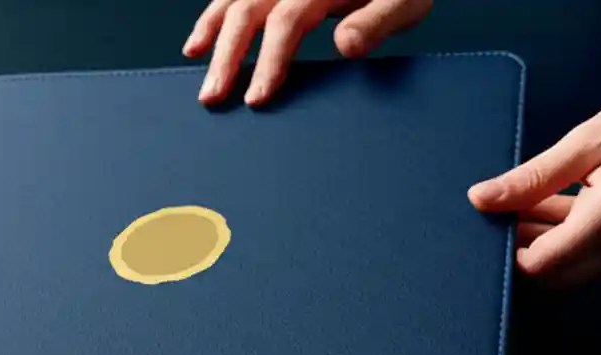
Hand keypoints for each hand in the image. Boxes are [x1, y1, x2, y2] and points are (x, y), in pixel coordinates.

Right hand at [184, 0, 433, 105]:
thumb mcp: (405, 1)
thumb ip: (375, 22)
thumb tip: (346, 45)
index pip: (286, 21)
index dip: (269, 60)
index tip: (257, 98)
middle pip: (248, 10)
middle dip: (227, 55)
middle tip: (212, 97)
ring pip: (234, 1)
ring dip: (212, 33)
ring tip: (195, 65)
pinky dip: (213, 16)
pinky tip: (200, 42)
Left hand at [468, 78, 600, 285]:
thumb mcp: (586, 141)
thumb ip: (532, 177)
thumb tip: (479, 199)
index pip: (541, 264)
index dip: (507, 250)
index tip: (488, 220)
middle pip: (551, 275)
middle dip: (520, 250)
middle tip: (500, 210)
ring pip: (566, 267)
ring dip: (538, 243)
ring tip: (521, 199)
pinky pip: (584, 253)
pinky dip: (559, 236)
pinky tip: (544, 203)